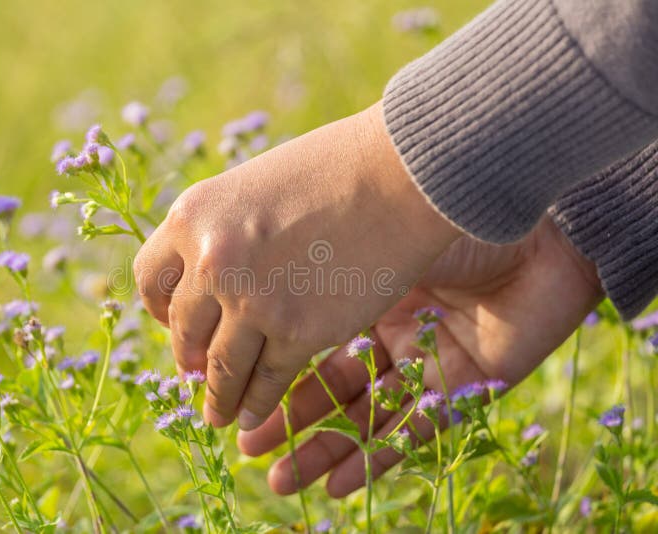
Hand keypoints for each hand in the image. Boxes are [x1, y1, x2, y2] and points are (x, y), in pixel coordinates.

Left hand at [133, 101, 459, 430]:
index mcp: (191, 218)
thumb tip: (208, 277)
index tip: (175, 326)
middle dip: (190, 360)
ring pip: (222, 369)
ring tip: (220, 416)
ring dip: (218, 399)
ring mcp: (253, 301)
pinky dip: (259, 404)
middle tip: (198, 377)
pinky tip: (254, 415)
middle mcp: (211, 262)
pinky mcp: (299, 332)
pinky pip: (267, 382)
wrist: (402, 172)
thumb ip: (224, 230)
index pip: (151, 281)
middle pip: (184, 331)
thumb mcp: (253, 185)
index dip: (161, 310)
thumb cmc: (335, 167)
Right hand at [237, 217, 602, 496]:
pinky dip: (378, 459)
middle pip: (326, 385)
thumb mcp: (350, 237)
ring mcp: (426, 357)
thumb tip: (228, 296)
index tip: (216, 389)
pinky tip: (338, 484)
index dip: (262, 369)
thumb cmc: (424, 201)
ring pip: (366, 416)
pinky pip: (420, 430)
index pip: (299, 339)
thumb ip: (300, 272)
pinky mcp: (467, 382)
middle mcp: (387, 325)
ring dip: (322, 450)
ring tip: (279, 479)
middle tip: (241, 444)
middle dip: (283, 417)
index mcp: (356, 286)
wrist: (509, 190)